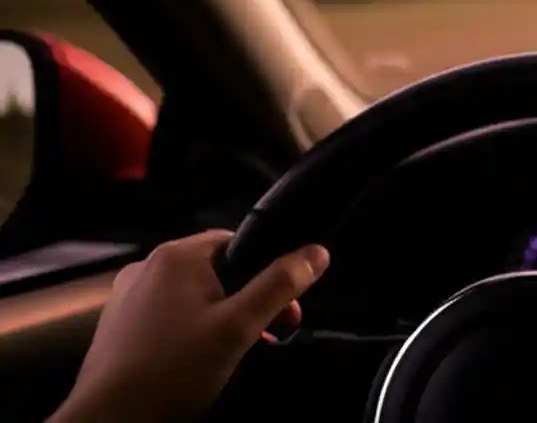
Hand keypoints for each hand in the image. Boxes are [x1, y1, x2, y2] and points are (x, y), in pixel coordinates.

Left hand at [50, 230, 329, 422]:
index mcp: (176, 256)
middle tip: (269, 334)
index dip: (268, 271)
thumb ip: (279, 285)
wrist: (109, 420)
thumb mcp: (239, 327)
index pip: (237, 242)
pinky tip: (199, 360)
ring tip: (235, 351)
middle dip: (248, 300)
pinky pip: (168, 314)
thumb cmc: (174, 370)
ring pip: (193, 295)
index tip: (285, 308)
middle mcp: (147, 267)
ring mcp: (128, 296)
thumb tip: (317, 252)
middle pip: (217, 270)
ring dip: (222, 317)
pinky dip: (191, 330)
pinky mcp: (118, 325)